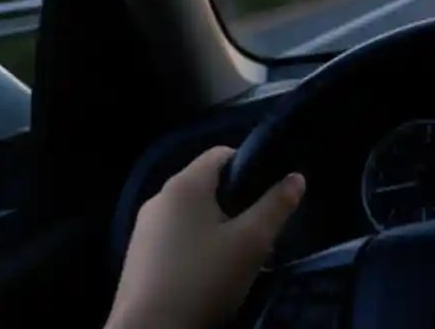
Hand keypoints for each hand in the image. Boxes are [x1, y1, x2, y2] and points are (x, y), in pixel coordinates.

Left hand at [106, 146, 305, 328]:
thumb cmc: (204, 279)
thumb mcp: (252, 242)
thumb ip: (277, 205)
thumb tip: (296, 177)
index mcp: (184, 185)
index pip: (222, 153)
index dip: (251, 166)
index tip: (271, 195)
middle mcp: (159, 199)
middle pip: (208, 186)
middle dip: (238, 204)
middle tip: (261, 232)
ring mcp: (144, 229)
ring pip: (193, 216)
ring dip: (218, 229)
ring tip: (239, 258)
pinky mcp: (138, 257)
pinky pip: (176, 238)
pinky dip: (197, 247)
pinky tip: (209, 276)